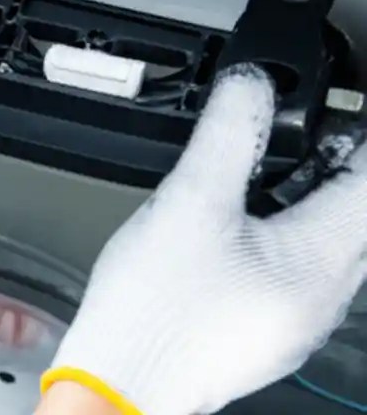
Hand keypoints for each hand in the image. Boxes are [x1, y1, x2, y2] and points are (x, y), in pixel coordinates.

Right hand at [45, 65, 366, 414]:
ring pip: (327, 245)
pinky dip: (281, 238)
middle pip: (355, 214)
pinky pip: (297, 272)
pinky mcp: (270, 331)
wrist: (123, 379)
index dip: (357, 136)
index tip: (342, 109)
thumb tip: (251, 85)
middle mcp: (325, 296)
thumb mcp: (190, 201)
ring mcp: (299, 320)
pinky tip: (236, 230)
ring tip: (262, 175)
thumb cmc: (157, 308)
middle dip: (334, 167)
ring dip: (306, 203)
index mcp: (321, 260)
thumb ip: (229, 133)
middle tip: (300, 132)